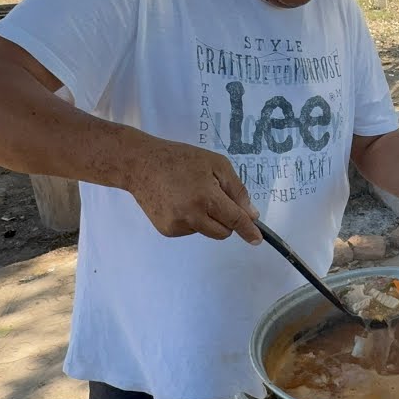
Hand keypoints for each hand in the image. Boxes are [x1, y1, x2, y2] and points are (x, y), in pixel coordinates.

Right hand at [125, 137, 261, 242]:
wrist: (141, 164)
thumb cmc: (181, 159)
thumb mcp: (216, 164)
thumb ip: (236, 190)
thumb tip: (251, 215)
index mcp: (207, 198)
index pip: (234, 220)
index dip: (248, 230)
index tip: (257, 240)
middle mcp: (192, 216)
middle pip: (223, 232)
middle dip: (227, 220)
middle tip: (216, 198)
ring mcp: (178, 226)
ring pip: (207, 231)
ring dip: (208, 219)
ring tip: (192, 195)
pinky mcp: (167, 231)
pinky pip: (191, 230)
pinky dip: (192, 220)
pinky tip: (179, 202)